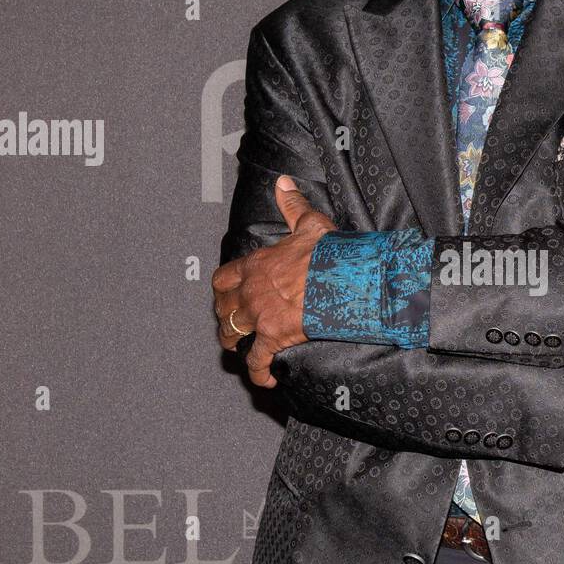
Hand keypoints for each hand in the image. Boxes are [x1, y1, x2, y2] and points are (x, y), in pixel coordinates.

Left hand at [212, 176, 336, 387]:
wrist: (341, 279)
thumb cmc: (328, 253)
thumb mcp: (309, 223)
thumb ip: (292, 205)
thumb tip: (284, 184)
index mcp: (256, 264)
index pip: (224, 278)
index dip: (222, 289)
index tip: (224, 295)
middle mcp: (251, 291)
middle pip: (223, 309)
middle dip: (224, 318)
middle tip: (230, 324)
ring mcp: (260, 316)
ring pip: (232, 334)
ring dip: (234, 343)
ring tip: (239, 350)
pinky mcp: (275, 337)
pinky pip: (258, 360)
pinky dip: (259, 372)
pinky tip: (265, 380)